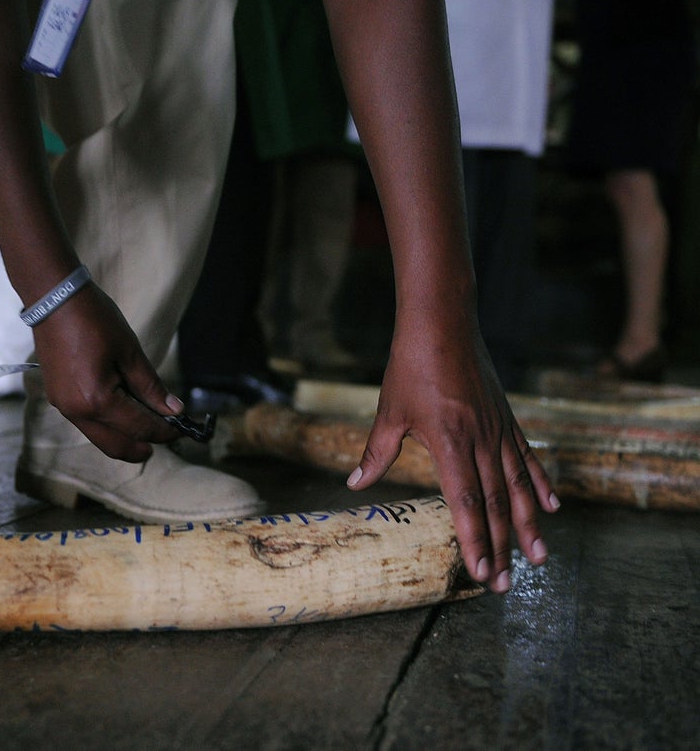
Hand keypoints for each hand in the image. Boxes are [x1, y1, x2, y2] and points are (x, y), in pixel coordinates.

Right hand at [30, 283, 184, 461]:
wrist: (53, 298)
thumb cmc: (94, 319)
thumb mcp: (129, 351)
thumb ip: (150, 386)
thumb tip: (173, 410)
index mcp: (98, 400)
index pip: (140, 427)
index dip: (165, 431)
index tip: (184, 429)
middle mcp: (77, 412)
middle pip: (116, 445)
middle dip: (143, 447)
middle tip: (167, 438)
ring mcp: (63, 407)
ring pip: (100, 437)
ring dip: (125, 437)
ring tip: (148, 425)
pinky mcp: (58, 398)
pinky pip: (87, 422)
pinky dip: (108, 424)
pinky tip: (123, 411)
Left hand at [346, 310, 560, 592]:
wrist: (443, 322)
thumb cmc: (410, 365)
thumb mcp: (389, 411)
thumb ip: (376, 452)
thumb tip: (355, 485)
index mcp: (450, 443)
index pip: (467, 503)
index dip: (475, 540)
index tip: (482, 573)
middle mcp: (481, 441)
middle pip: (495, 504)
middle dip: (502, 548)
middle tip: (507, 585)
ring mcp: (499, 430)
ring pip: (518, 487)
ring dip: (528, 525)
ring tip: (541, 558)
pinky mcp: (507, 418)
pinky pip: (527, 458)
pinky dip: (540, 484)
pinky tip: (552, 508)